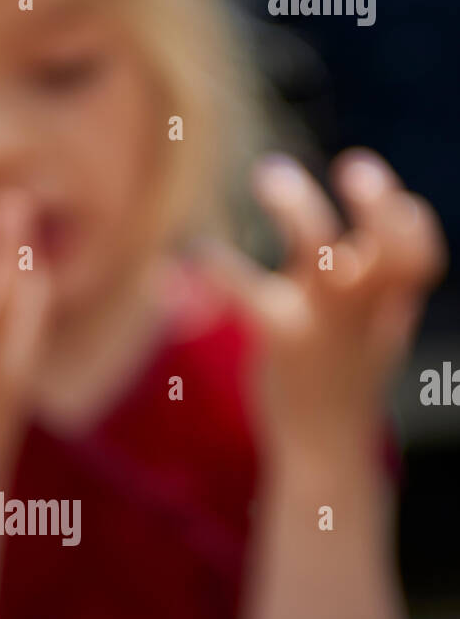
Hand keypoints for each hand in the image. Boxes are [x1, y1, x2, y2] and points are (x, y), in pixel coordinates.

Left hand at [201, 149, 446, 459]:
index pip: (421, 253)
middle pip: (388, 241)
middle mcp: (363, 310)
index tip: (385, 191)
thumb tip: (347, 250)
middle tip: (351, 165)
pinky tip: (195, 252)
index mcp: (389, 307)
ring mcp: (326, 324)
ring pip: (320, 249)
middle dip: (377, 199)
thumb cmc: (343, 386)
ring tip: (268, 174)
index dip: (409, 220)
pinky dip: (222, 266)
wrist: (323, 453)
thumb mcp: (370, 338)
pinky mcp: (283, 340)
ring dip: (296, 205)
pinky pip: (253, 291)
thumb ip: (367, 292)